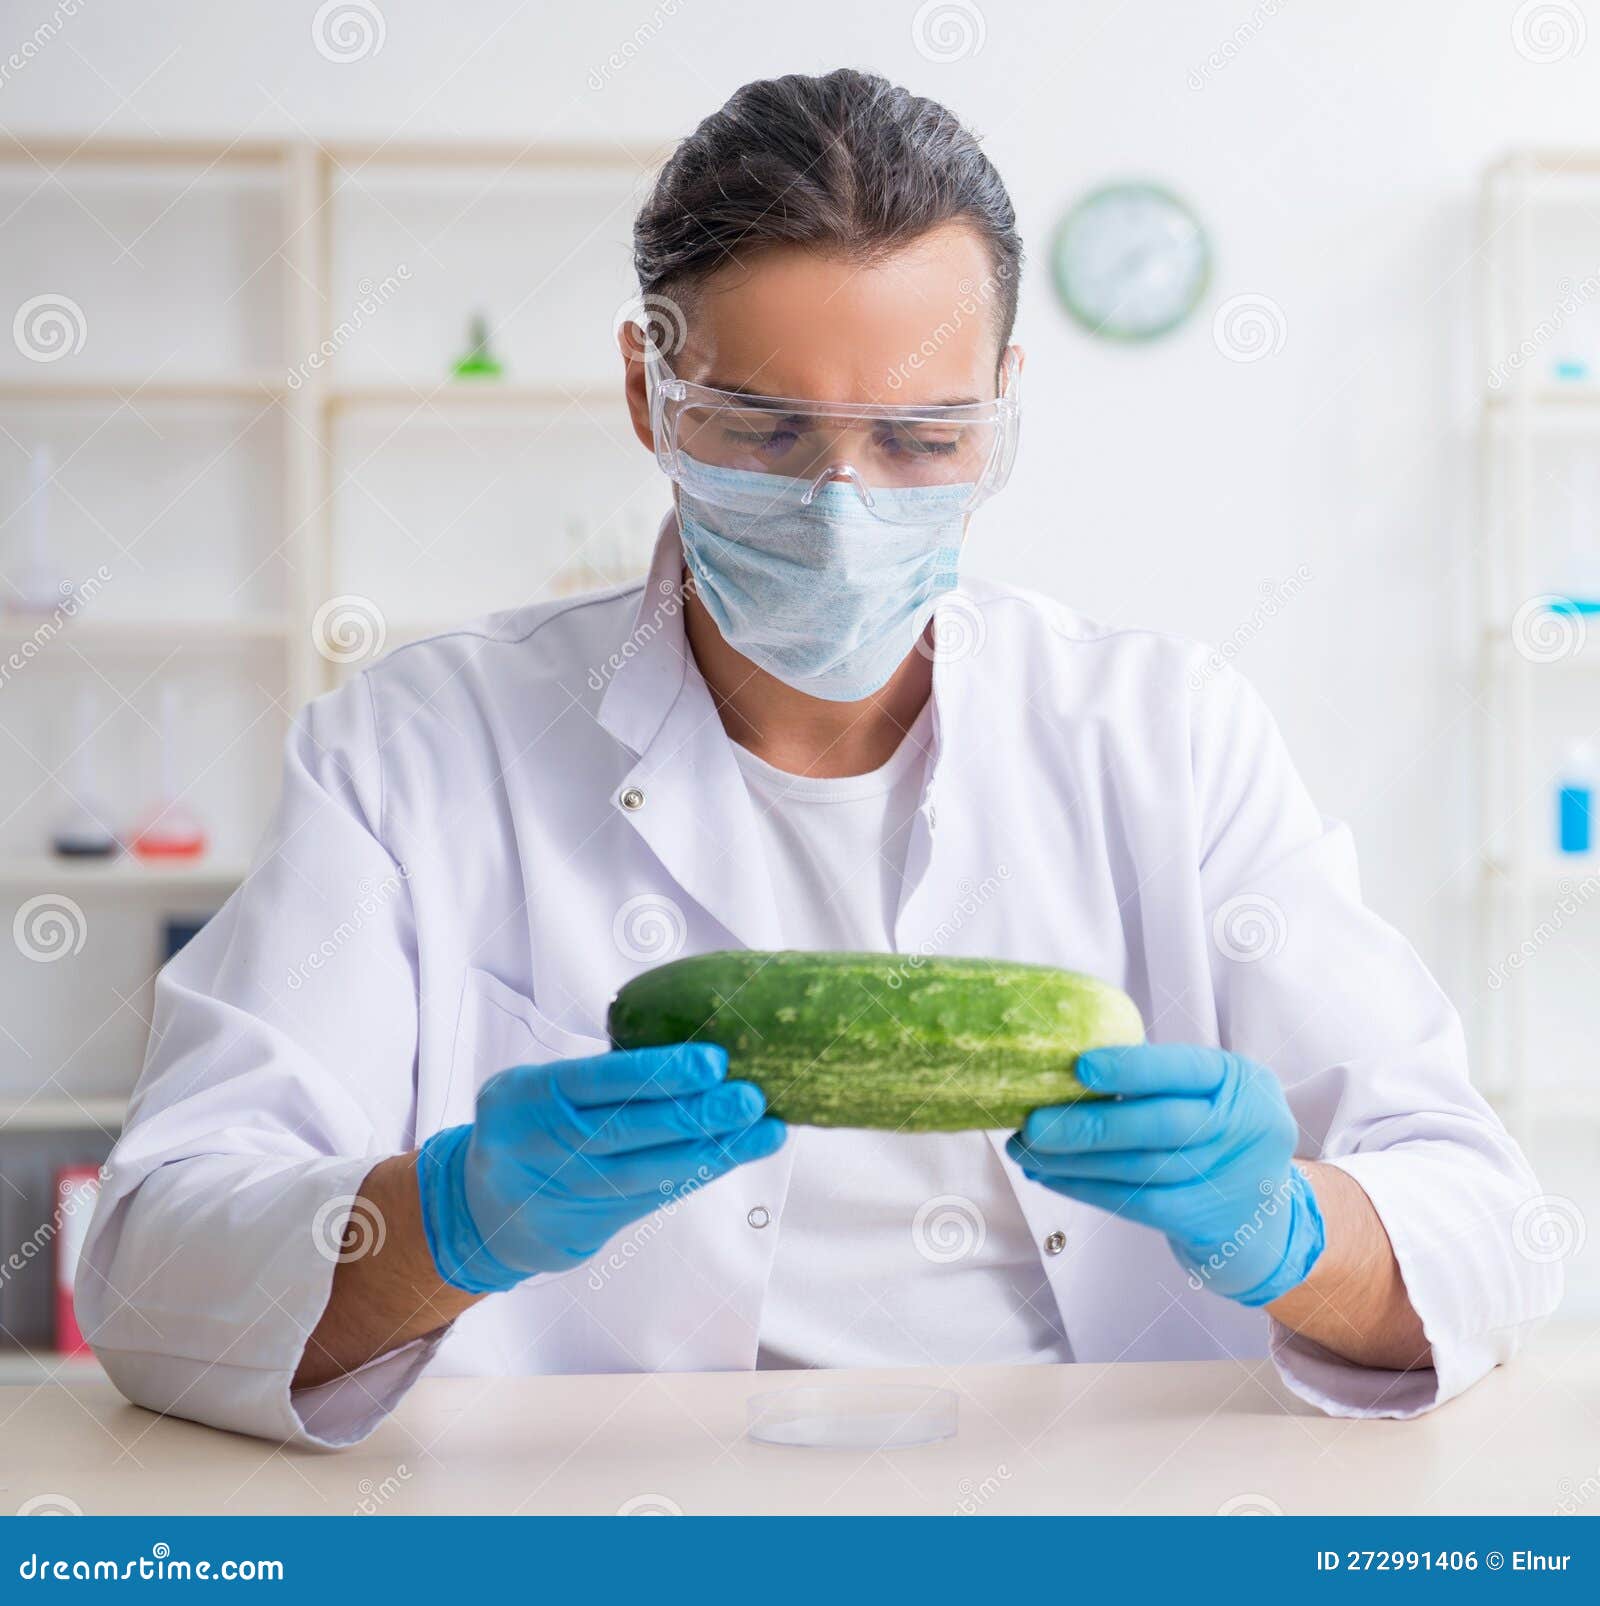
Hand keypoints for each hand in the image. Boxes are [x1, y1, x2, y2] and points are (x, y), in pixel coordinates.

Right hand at [416, 1043, 785, 1292]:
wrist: (482, 1212)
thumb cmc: (528, 1126)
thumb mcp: (537, 1087)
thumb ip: (595, 1077)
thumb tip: (690, 1049)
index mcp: (524, 1096)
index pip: (597, 1082)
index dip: (658, 1073)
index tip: (713, 1062)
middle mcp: (541, 1146)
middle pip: (628, 1130)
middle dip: (696, 1115)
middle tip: (750, 1096)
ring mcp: (565, 1192)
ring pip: (647, 1171)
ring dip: (713, 1150)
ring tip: (764, 1130)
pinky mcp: (588, 1229)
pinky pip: (653, 1196)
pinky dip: (698, 1173)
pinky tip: (737, 1153)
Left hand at [1006, 1044, 1324, 1305]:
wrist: (1260, 1217)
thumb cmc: (1216, 1132)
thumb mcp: (1210, 1091)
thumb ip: (1160, 1078)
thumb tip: (1068, 1070)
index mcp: (1239, 1080)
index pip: (1184, 1069)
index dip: (1131, 1068)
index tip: (1078, 1067)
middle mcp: (1242, 1127)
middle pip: (1159, 1125)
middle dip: (1088, 1124)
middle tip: (1033, 1122)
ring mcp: (1225, 1177)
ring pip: (1138, 1167)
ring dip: (1073, 1160)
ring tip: (1026, 1150)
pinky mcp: (1201, 1217)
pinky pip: (1134, 1201)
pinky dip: (1085, 1187)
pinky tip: (1050, 1176)